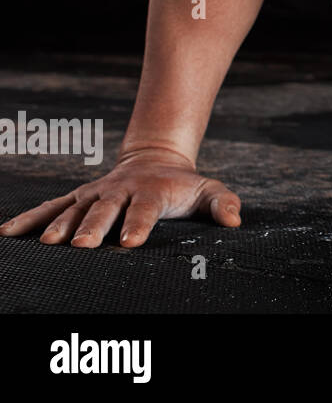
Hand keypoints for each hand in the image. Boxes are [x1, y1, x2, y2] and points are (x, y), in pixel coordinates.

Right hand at [0, 147, 240, 247]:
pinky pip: (50, 207)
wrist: (156, 160)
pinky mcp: (77, 198)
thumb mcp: (208, 190)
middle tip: (81, 245)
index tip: (130, 241)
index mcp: (152, 193)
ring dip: (59, 225)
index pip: (146, 210)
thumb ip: (222, 204)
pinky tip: (8, 233)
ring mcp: (95, 194)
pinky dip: (30, 218)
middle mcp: (119, 192)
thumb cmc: (184, 186)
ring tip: (47, 243)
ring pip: (74, 209)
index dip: (139, 224)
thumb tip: (235, 221)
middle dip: (93, 227)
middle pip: (105, 210)